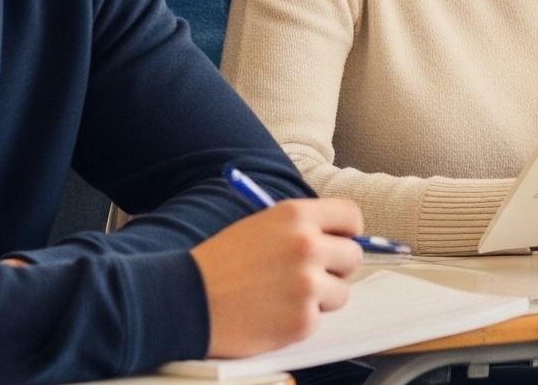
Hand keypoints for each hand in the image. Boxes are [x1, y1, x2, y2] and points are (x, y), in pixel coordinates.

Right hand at [193, 197, 364, 359]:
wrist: (184, 300)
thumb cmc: (218, 264)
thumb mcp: (260, 226)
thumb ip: (301, 229)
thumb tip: (339, 238)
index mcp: (296, 216)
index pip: (351, 216)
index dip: (348, 231)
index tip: (340, 242)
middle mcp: (307, 246)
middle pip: (353, 256)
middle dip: (336, 267)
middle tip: (311, 275)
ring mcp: (307, 285)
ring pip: (341, 293)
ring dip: (319, 297)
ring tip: (283, 296)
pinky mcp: (301, 321)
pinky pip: (318, 320)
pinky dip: (299, 321)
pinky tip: (271, 314)